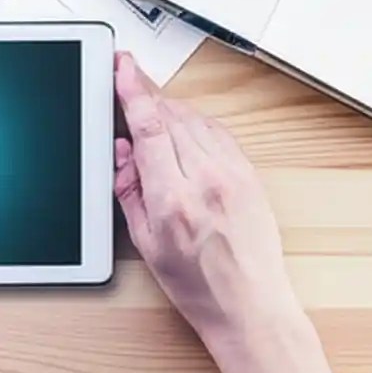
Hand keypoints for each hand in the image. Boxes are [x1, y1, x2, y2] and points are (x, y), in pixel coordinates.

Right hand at [112, 52, 297, 339]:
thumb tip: (121, 151)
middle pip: (171, 115)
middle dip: (145, 93)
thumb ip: (129, 191)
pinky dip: (194, 123)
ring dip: (168, 108)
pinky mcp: (249, 175)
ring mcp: (233, 174)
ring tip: (149, 111)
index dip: (133, 90)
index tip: (122, 67)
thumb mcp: (145, 242)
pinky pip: (217, 132)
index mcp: (174, 199)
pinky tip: (182, 129)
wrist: (250, 305)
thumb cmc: (198, 284)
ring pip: (194, 119)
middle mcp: (207, 180)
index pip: (150, 127)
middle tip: (126, 80)